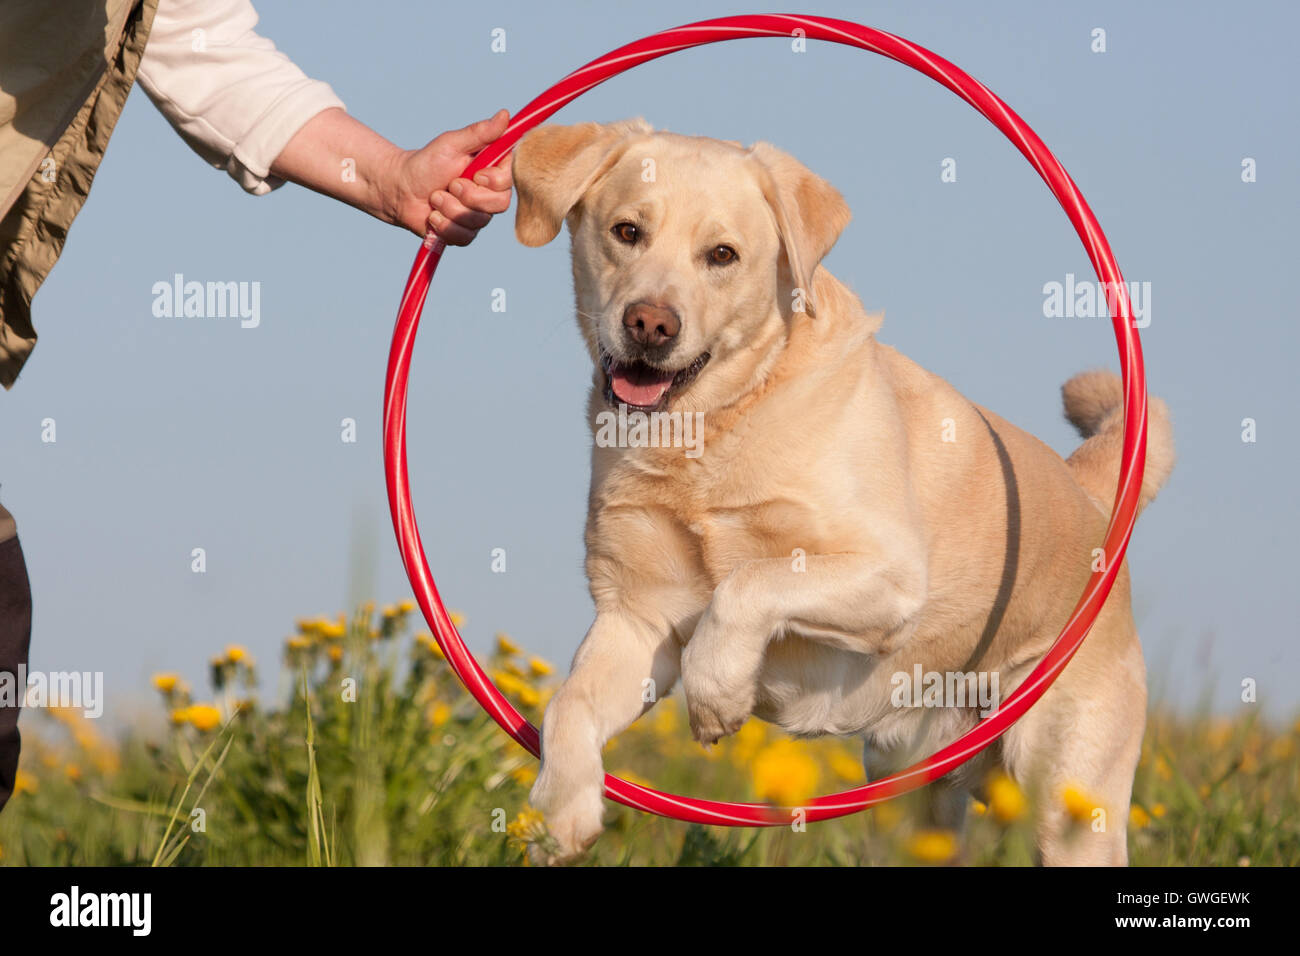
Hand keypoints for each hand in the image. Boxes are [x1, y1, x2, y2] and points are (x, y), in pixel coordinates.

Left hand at [387, 109, 513, 243]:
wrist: (401, 190)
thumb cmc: (426, 163)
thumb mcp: (452, 143)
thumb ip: (480, 133)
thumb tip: (504, 115)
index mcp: (491, 170)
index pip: (511, 179)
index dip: (496, 180)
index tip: (477, 174)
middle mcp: (490, 194)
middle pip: (500, 204)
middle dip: (469, 196)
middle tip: (449, 185)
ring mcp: (478, 216)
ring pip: (478, 221)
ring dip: (450, 208)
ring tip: (435, 197)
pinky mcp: (464, 233)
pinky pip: (464, 237)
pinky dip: (444, 226)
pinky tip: (433, 216)